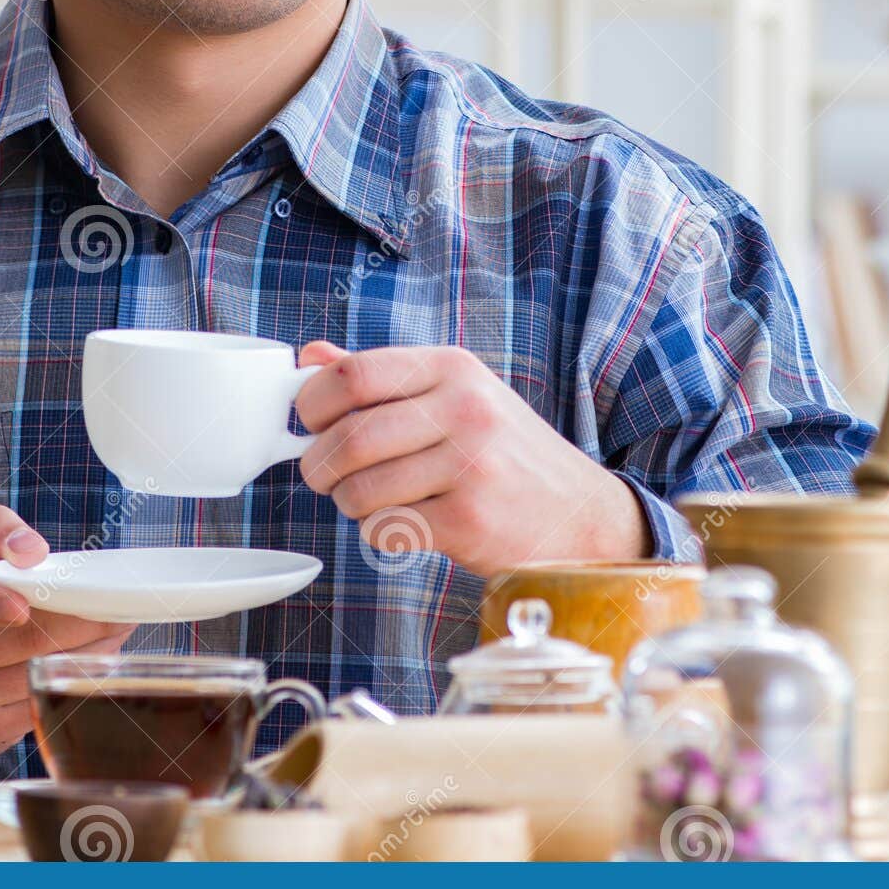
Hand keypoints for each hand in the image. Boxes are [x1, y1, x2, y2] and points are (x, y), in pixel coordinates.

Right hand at [0, 505, 134, 778]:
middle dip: (82, 619)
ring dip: (92, 649)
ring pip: (42, 672)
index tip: (20, 607)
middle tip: (122, 603)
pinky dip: (78, 676)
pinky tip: (97, 655)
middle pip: (23, 640)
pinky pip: (44, 701)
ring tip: (119, 624)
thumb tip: (34, 551)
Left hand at [293, 341, 649, 576]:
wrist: (581, 517)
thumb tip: (308, 357)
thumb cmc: (503, 454)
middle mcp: (464, 408)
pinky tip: (405, 522)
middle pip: (349, 436)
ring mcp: (470, 465)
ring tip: (368, 499)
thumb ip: (379, 378)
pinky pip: (386, 527)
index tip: (308, 422)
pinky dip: (379, 531)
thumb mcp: (452, 396)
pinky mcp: (469, 520)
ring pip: (360, 488)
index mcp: (452, 368)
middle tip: (320, 474)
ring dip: (348, 502)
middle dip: (317, 463)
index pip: (354, 372)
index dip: (313, 401)